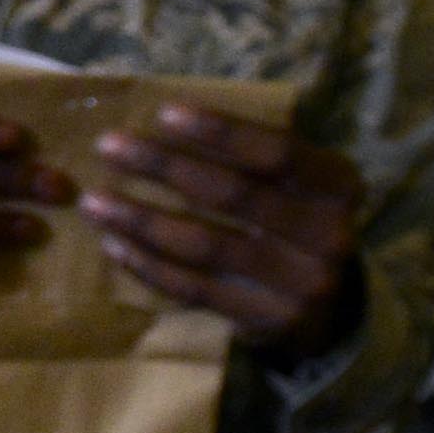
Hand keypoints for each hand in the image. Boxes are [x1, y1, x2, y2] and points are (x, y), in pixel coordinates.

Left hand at [80, 99, 366, 362]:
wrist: (328, 309)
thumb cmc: (294, 225)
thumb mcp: (298, 185)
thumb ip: (253, 158)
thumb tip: (166, 120)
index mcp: (338, 185)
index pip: (276, 151)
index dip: (220, 131)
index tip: (162, 112)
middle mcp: (328, 233)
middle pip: (232, 194)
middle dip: (163, 166)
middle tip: (108, 147)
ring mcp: (301, 283)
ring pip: (205, 244)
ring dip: (141, 220)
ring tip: (94, 202)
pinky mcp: (267, 320)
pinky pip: (194, 288)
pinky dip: (149, 265)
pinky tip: (114, 245)